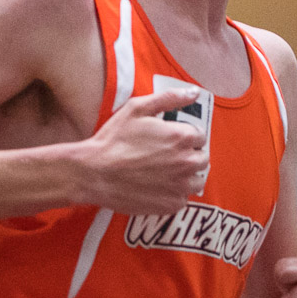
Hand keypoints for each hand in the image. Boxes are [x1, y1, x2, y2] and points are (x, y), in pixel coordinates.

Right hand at [79, 84, 209, 213]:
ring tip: (166, 173)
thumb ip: (169, 98)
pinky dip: (174, 194)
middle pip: (202, 159)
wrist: (94, 173)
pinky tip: (157, 187)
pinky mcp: (170, 205)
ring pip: (197, 181)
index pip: (200, 136)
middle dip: (189, 155)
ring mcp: (180, 186)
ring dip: (187, 176)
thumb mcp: (137, 108)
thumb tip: (194, 92)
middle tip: (167, 156)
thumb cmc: (114, 140)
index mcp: (181, 137)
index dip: (185, 136)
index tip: (171, 139)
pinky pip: (183, 199)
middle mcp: (186, 162)